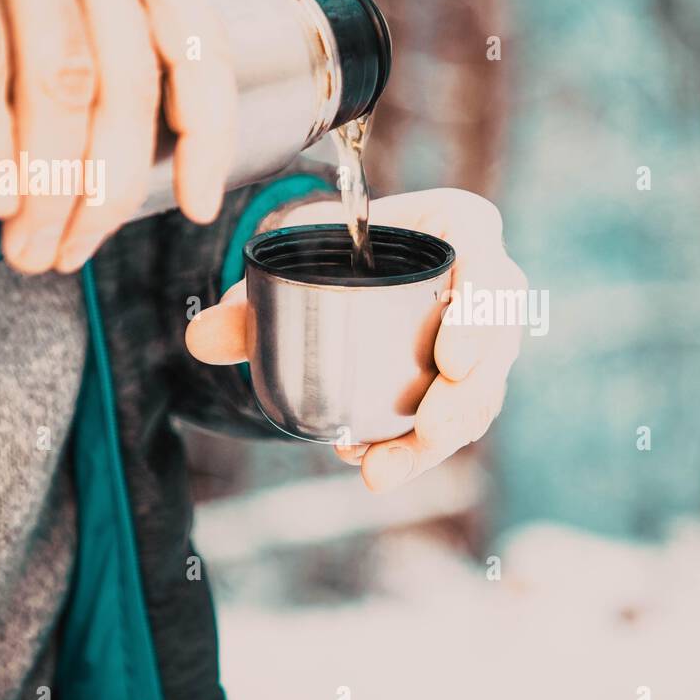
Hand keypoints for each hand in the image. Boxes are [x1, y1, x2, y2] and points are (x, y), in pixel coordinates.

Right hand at [0, 0, 235, 272]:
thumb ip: (57, 32)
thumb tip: (68, 151)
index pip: (196, 41)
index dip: (207, 132)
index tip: (194, 200)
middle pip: (131, 80)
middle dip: (108, 188)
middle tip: (73, 248)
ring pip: (67, 79)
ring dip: (51, 183)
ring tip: (28, 242)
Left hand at [186, 189, 526, 491]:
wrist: (352, 260)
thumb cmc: (340, 242)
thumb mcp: (298, 251)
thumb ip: (253, 297)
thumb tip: (202, 338)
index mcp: (463, 229)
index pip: (489, 265)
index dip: (481, 314)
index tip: (449, 358)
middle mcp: (486, 285)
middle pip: (497, 346)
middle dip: (468, 396)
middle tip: (430, 428)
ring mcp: (483, 339)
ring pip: (481, 394)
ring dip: (436, 440)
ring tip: (381, 470)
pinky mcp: (468, 380)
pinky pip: (458, 420)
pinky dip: (416, 449)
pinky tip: (373, 465)